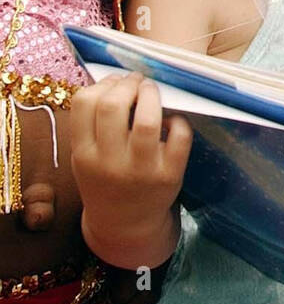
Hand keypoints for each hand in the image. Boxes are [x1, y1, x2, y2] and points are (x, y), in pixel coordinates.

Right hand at [71, 73, 191, 269]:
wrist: (125, 225)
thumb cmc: (105, 181)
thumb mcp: (86, 157)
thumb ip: (91, 123)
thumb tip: (116, 78)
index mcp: (83, 155)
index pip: (84, 103)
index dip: (102, 83)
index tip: (115, 83)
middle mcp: (109, 163)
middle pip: (113, 106)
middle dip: (128, 84)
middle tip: (137, 82)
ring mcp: (141, 171)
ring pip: (147, 120)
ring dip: (151, 95)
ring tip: (151, 91)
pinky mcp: (169, 176)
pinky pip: (180, 136)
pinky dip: (178, 120)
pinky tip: (171, 121)